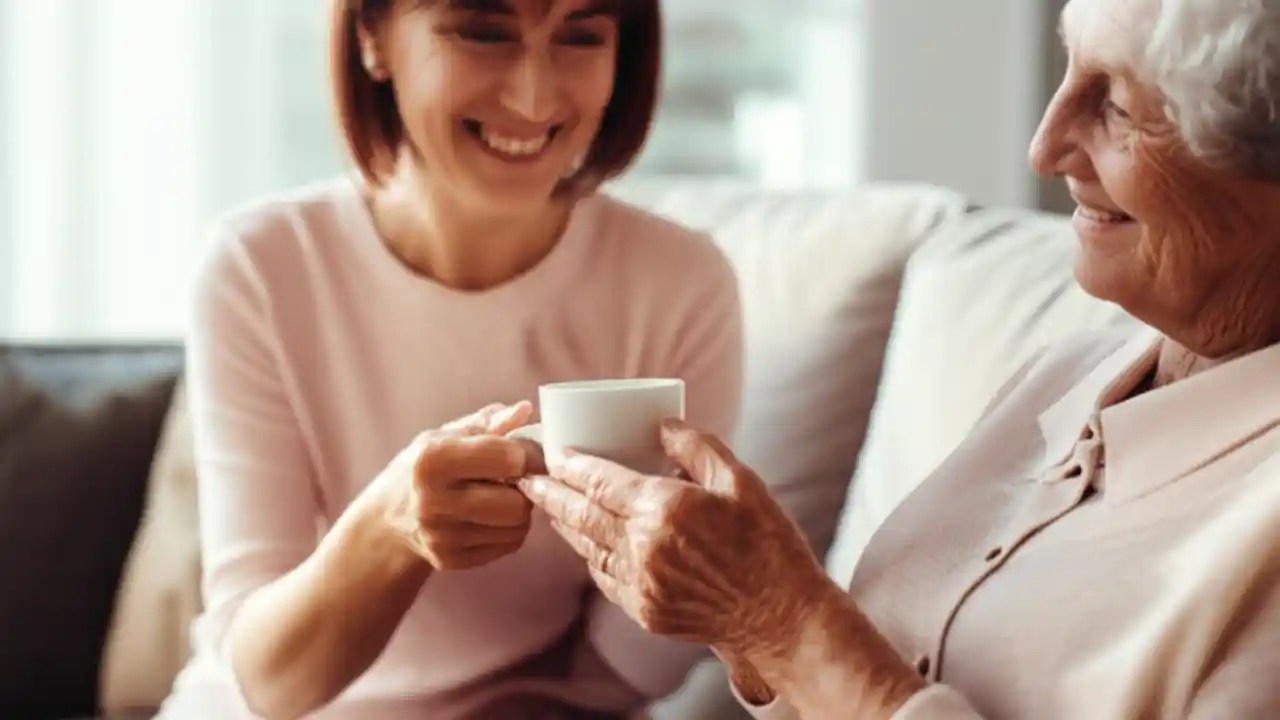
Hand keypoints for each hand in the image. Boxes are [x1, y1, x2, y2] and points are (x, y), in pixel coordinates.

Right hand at [368, 401, 543, 570]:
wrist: (387, 518)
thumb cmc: (422, 468)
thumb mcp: (445, 436)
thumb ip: (488, 422)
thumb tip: (524, 410)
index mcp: (432, 460)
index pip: (508, 458)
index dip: (528, 454)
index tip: (526, 452)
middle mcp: (434, 502)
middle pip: (517, 503)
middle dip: (524, 487)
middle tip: (515, 477)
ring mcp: (442, 537)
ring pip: (518, 527)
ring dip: (520, 509)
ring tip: (501, 495)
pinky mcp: (450, 560)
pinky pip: (509, 545)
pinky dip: (509, 530)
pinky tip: (491, 516)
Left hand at [519, 419, 832, 658]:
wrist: (779, 616)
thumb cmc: (767, 543)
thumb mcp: (741, 482)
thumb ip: (697, 448)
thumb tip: (662, 424)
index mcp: (665, 508)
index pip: (600, 480)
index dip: (571, 465)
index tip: (554, 452)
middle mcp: (643, 547)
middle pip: (581, 514)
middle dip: (549, 494)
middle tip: (525, 478)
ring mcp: (640, 583)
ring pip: (587, 548)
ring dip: (566, 525)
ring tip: (550, 506)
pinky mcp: (645, 611)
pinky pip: (605, 577)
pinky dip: (591, 557)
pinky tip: (587, 544)